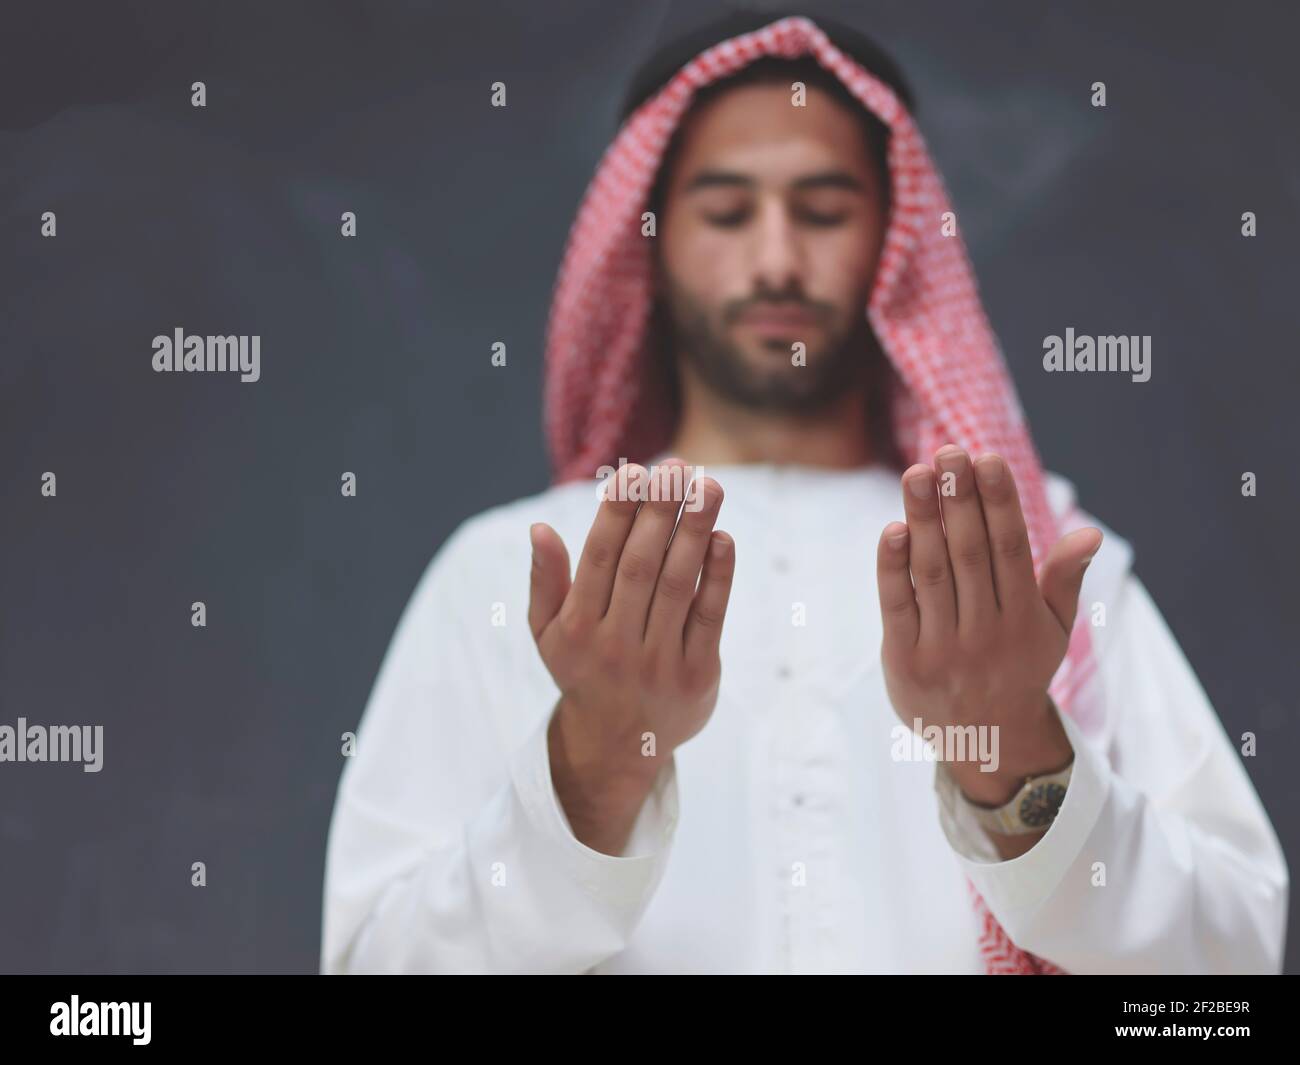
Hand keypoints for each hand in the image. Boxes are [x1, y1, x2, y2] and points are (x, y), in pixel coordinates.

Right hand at [528, 460, 734, 852]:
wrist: (618, 745)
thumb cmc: (584, 669)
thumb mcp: (548, 633)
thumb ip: (545, 581)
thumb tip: (539, 528)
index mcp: (576, 629)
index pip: (599, 559)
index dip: (617, 513)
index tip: (633, 472)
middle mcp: (615, 645)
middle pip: (641, 566)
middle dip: (659, 511)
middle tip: (676, 467)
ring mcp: (658, 661)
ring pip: (678, 585)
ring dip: (694, 532)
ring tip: (708, 486)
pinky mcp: (697, 674)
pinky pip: (709, 616)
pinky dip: (718, 576)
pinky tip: (723, 538)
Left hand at [875, 446, 1100, 809]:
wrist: (983, 742)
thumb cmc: (1017, 668)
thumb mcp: (1051, 631)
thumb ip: (1063, 579)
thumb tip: (1090, 532)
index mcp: (1024, 618)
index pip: (1010, 548)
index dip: (999, 502)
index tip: (987, 458)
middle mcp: (986, 631)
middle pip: (970, 553)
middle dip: (959, 500)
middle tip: (948, 452)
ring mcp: (944, 646)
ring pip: (934, 572)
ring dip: (925, 520)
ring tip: (918, 473)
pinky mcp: (905, 659)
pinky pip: (898, 604)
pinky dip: (894, 566)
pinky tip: (894, 528)